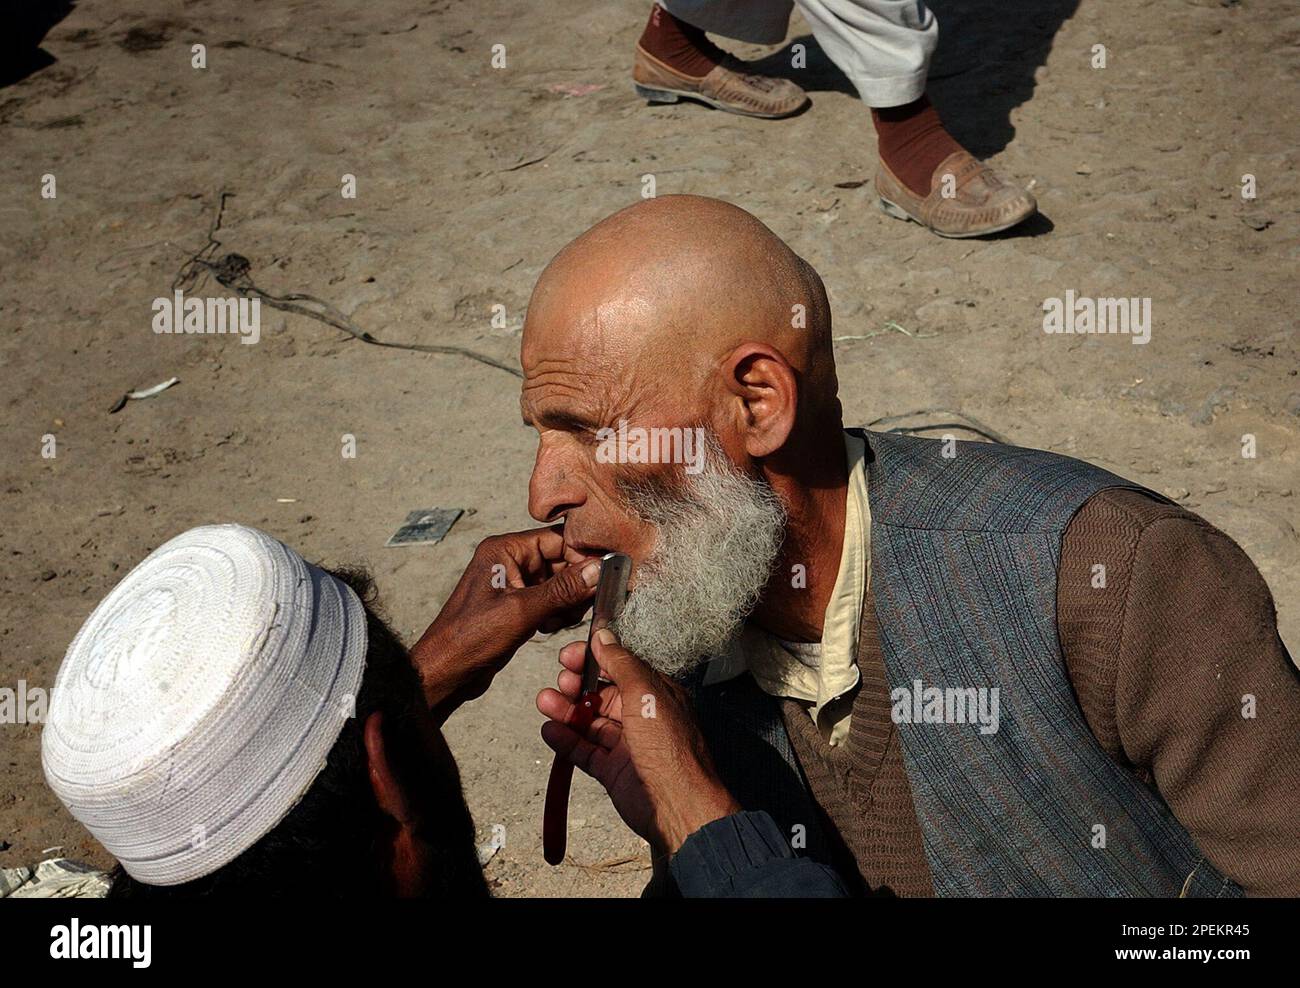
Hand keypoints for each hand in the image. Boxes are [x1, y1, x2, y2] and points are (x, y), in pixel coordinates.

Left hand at [412, 526, 599, 722]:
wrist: (446, 672)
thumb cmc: (470, 638)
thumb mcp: (523, 611)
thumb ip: (563, 589)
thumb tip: (598, 570)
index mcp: (505, 549)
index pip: (557, 539)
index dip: (582, 556)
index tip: (605, 574)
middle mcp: (509, 561)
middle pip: (560, 560)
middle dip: (576, 584)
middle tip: (586, 605)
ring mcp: (513, 583)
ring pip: (559, 583)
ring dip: (567, 602)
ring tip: (559, 621)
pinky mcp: (517, 604)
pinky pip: (550, 600)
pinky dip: (557, 613)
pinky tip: (549, 628)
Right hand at [537, 628, 740, 856]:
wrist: (677, 804)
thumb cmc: (669, 746)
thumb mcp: (645, 693)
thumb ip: (621, 662)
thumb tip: (603, 636)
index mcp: (655, 693)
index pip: (619, 668)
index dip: (594, 660)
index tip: (570, 655)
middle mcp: (641, 716)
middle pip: (602, 694)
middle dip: (578, 685)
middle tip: (561, 681)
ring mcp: (626, 744)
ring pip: (590, 721)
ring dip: (566, 710)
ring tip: (545, 702)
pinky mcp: (613, 770)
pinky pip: (584, 750)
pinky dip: (566, 740)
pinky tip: (550, 730)